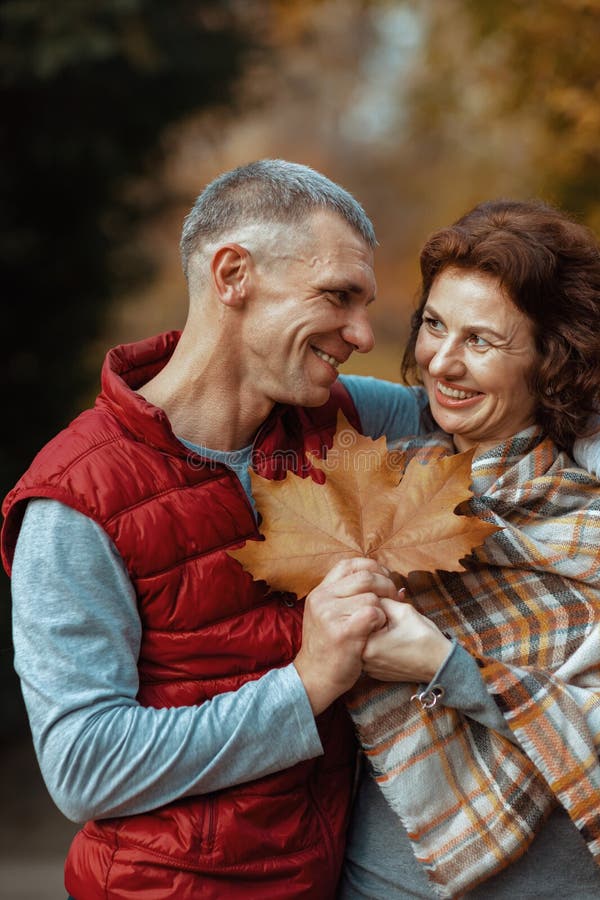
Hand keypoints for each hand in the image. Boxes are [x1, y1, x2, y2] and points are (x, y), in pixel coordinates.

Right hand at [294, 558, 396, 714]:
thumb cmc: (329, 647)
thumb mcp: (327, 615)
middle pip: (365, 576)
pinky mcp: (344, 631)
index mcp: (320, 592)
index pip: (348, 564)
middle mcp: (322, 598)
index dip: (371, 566)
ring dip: (383, 608)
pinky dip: (381, 620)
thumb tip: (388, 581)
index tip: (384, 576)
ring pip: (371, 596)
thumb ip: (347, 596)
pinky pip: (374, 613)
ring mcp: (330, 614)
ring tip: (380, 622)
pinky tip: (376, 630)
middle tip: (393, 597)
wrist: (314, 677)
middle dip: (385, 584)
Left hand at [361, 597, 451, 682]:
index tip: (391, 614)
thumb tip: (370, 596)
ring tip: (396, 634)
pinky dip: (381, 646)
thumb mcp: (403, 611)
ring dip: (377, 634)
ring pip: (367, 642)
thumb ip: (381, 601)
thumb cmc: (424, 638)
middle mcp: (364, 661)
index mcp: (367, 647)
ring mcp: (370, 669)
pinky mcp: (376, 673)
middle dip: (376, 622)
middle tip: (395, 622)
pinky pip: (372, 653)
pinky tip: (396, 643)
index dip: (376, 610)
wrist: (440, 664)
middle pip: (362, 630)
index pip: (360, 617)